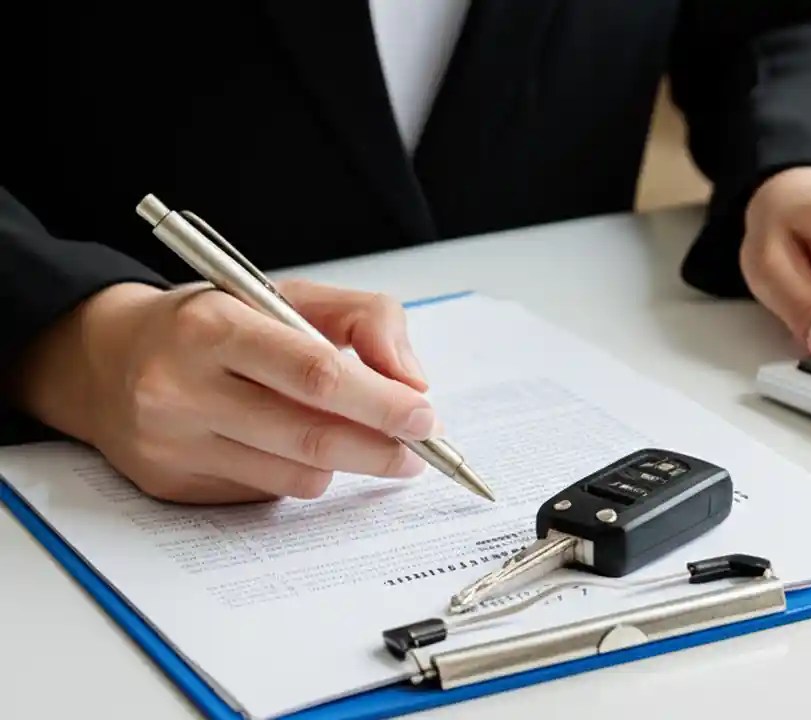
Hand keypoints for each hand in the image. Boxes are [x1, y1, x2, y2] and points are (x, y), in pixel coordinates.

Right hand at [13, 279, 434, 503]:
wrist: (103, 360)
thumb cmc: (211, 323)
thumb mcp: (283, 293)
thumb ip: (362, 319)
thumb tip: (412, 379)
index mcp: (213, 326)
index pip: (313, 373)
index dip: (379, 401)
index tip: (424, 414)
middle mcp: (182, 387)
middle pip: (309, 434)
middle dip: (380, 447)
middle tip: (420, 449)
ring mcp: (173, 443)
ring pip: (294, 474)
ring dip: (348, 464)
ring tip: (369, 445)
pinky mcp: (172, 483)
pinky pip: (265, 493)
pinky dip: (300, 474)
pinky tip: (296, 449)